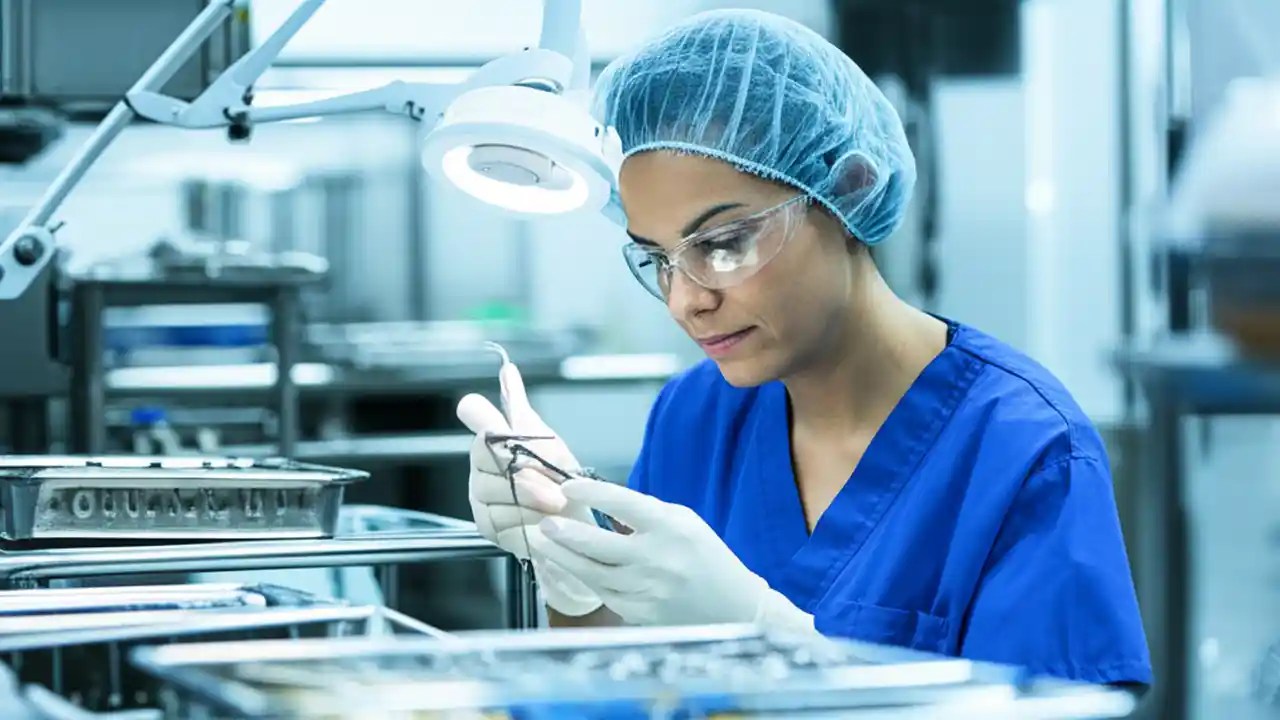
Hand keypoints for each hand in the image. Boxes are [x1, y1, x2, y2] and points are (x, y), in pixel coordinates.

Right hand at [456, 362, 601, 615]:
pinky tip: (544, 523)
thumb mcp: (547, 441)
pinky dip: (530, 523)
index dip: (490, 427)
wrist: (576, 523)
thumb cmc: (561, 479)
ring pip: (496, 495)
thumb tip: (507, 369)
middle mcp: (480, 471)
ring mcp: (481, 500)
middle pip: (487, 463)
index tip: (507, 436)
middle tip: (556, 489)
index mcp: (491, 445)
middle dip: (526, 477)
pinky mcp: (489, 528)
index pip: (477, 426)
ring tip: (556, 505)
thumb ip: (520, 408)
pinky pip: (504, 522)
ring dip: (533, 501)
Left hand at [529, 479, 815, 632]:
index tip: (567, 486)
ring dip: (562, 557)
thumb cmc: (705, 556)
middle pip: (599, 544)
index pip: (623, 503)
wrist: (732, 608)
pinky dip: (581, 577)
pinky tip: (567, 566)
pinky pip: (602, 592)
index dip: (592, 493)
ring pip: (592, 572)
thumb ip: (644, 513)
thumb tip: (600, 505)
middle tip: (544, 521)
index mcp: (671, 527)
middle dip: (566, 532)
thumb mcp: (684, 522)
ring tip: (542, 542)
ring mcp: (647, 590)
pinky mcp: (639, 613)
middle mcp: (657, 559)